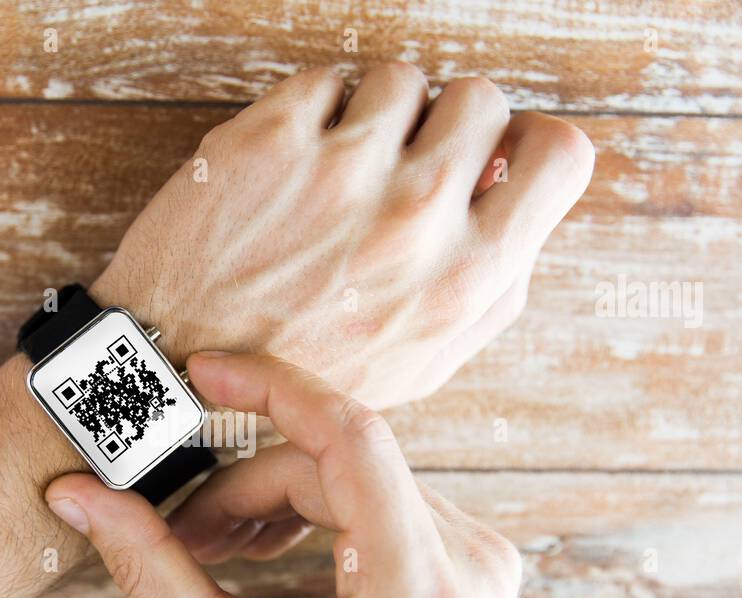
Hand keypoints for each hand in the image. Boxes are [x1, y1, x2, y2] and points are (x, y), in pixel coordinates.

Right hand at [45, 353, 550, 597]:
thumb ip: (150, 569)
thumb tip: (81, 499)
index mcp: (418, 586)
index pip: (352, 437)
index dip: (270, 390)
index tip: (205, 372)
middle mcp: (466, 559)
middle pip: (335, 464)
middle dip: (245, 485)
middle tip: (177, 528)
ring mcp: (476, 557)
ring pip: (354, 478)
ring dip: (274, 497)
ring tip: (213, 546)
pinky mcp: (467, 560)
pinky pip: (379, 499)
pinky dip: (313, 511)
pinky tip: (264, 548)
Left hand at [90, 64, 592, 408]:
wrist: (178, 374)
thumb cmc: (300, 374)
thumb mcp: (420, 363)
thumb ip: (487, 286)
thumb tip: (515, 198)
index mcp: (468, 280)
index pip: (563, 155)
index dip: (526, 143)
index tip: (490, 155)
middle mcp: (417, 221)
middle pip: (481, 99)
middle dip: (443, 123)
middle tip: (402, 163)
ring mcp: (345, 174)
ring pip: (402, 79)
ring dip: (373, 114)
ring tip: (336, 170)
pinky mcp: (273, 143)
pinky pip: (325, 81)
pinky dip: (310, 114)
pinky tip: (287, 167)